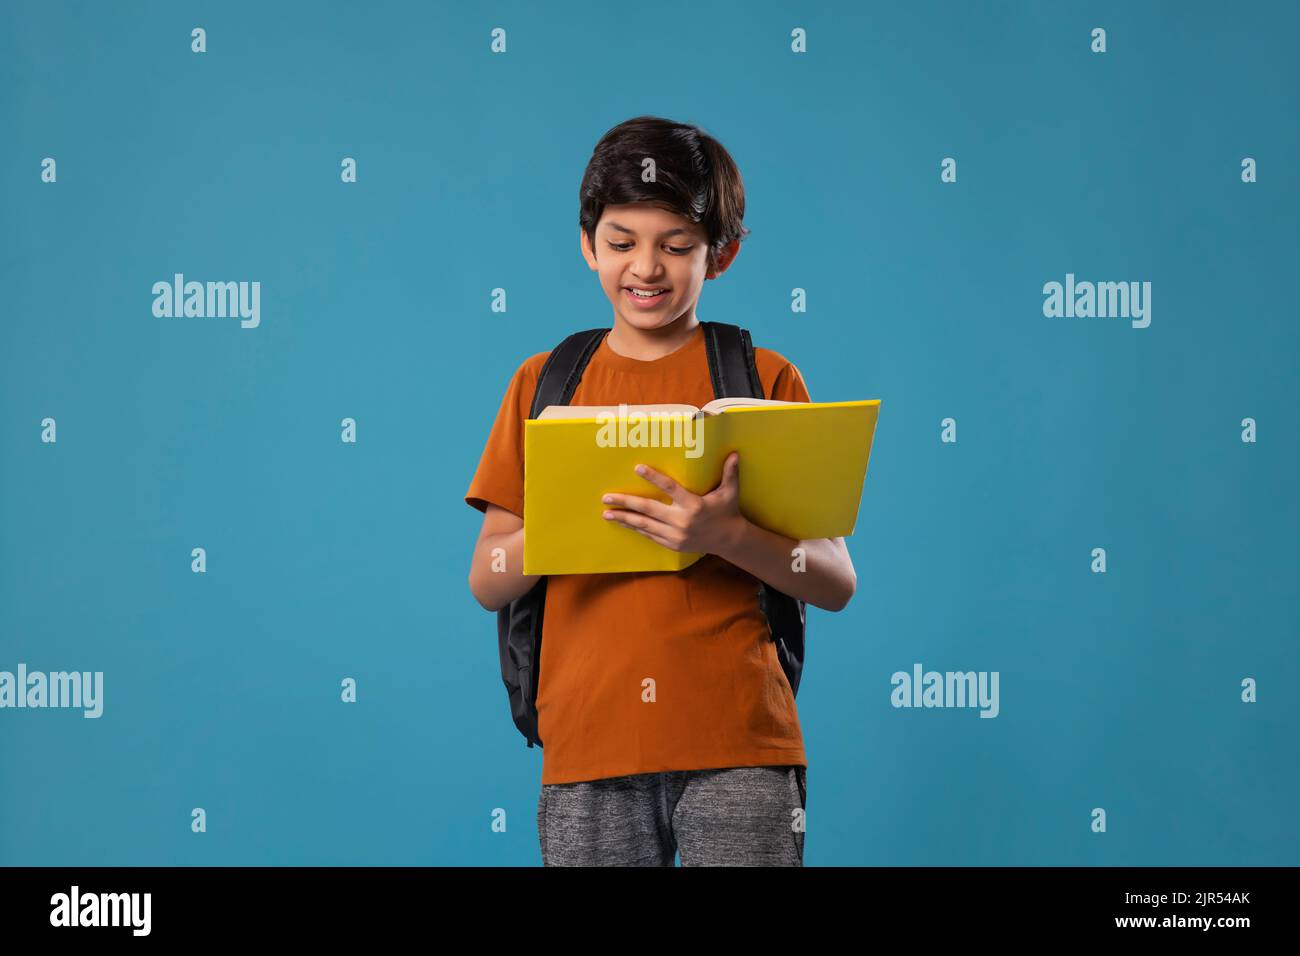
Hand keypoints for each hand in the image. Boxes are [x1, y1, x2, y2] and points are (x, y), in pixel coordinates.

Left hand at [601, 452, 747, 555]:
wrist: (728, 540)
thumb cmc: (727, 511)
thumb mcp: (730, 492)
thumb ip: (730, 473)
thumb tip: (735, 454)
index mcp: (694, 505)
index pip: (670, 488)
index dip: (653, 477)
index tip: (637, 468)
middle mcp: (682, 520)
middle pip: (648, 509)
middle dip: (625, 503)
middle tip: (606, 498)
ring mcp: (676, 535)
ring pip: (644, 525)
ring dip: (624, 518)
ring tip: (607, 513)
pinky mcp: (672, 544)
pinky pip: (650, 535)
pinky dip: (636, 528)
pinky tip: (624, 523)